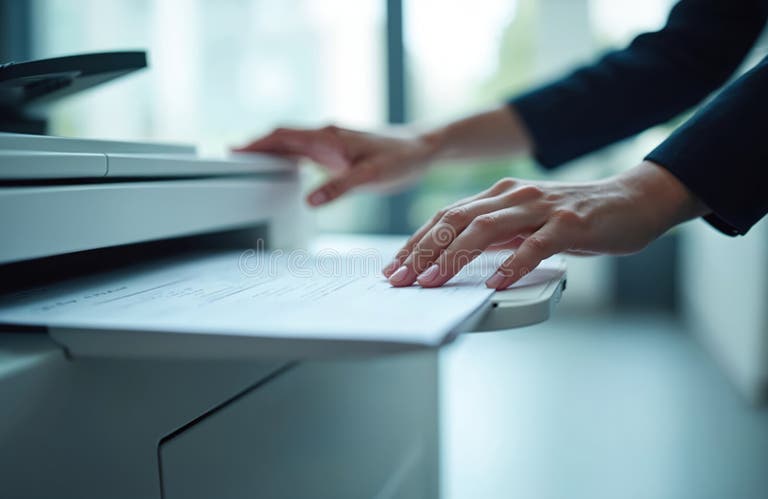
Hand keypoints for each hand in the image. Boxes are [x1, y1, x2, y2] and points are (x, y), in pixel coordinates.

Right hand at [235, 125, 435, 205]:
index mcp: (329, 137)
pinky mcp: (339, 146)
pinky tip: (285, 164)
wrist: (422, 147)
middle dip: (258, 145)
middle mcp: (327, 134)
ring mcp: (332, 140)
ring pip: (293, 140)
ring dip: (271, 149)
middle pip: (283, 136)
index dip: (258, 143)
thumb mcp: (372, 178)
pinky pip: (306, 147)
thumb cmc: (401, 159)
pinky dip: (289, 154)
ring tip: (251, 161)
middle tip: (235, 157)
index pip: (284, 136)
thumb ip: (339, 187)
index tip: (235, 152)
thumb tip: (310, 200)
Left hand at [384, 161, 707, 289]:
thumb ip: (495, 237)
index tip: (395, 266)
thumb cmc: (578, 217)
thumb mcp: (527, 224)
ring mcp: (541, 208)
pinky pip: (535, 245)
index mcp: (499, 196)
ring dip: (454, 257)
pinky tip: (495, 284)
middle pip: (456, 220)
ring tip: (433, 282)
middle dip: (423, 251)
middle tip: (401, 278)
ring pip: (485, 229)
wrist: (633, 200)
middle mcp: (514, 196)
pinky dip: (511, 265)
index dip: (417, 241)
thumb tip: (457, 260)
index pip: (446, 216)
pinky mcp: (569, 224)